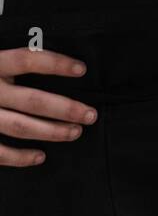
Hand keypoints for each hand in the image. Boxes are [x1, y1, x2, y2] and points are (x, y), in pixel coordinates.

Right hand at [0, 48, 97, 166]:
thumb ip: (9, 61)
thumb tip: (43, 58)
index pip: (27, 59)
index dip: (56, 63)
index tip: (82, 69)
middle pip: (32, 100)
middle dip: (65, 108)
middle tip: (90, 114)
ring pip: (21, 127)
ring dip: (51, 131)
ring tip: (75, 132)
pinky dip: (20, 157)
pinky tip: (41, 156)